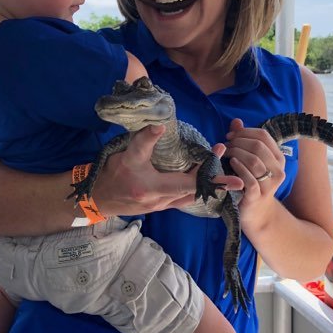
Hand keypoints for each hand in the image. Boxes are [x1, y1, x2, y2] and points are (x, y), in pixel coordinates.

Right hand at [94, 125, 242, 216]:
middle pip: (196, 191)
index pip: (191, 184)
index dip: (212, 178)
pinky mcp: (160, 205)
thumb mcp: (126, 156)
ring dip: (205, 183)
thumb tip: (160, 127)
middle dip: (214, 178)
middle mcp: (163, 201)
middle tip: (228, 163)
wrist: (98, 198)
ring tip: (217, 167)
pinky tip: (198, 178)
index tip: (234, 176)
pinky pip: (183, 197)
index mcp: (156, 189)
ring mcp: (162, 205)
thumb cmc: (112, 176)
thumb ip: (144, 141)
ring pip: (191, 196)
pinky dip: (194, 188)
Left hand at [224, 118, 284, 216]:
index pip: (263, 135)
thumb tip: (236, 121)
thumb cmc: (251, 182)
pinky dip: (239, 169)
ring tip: (226, 154)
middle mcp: (278, 170)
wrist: (256, 212)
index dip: (244, 132)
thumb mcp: (250, 160)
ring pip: (254, 161)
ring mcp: (270, 184)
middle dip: (238, 142)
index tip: (229, 135)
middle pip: (258, 146)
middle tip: (225, 145)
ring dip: (236, 153)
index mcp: (278, 157)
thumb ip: (243, 140)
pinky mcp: (259, 196)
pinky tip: (230, 164)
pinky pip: (250, 180)